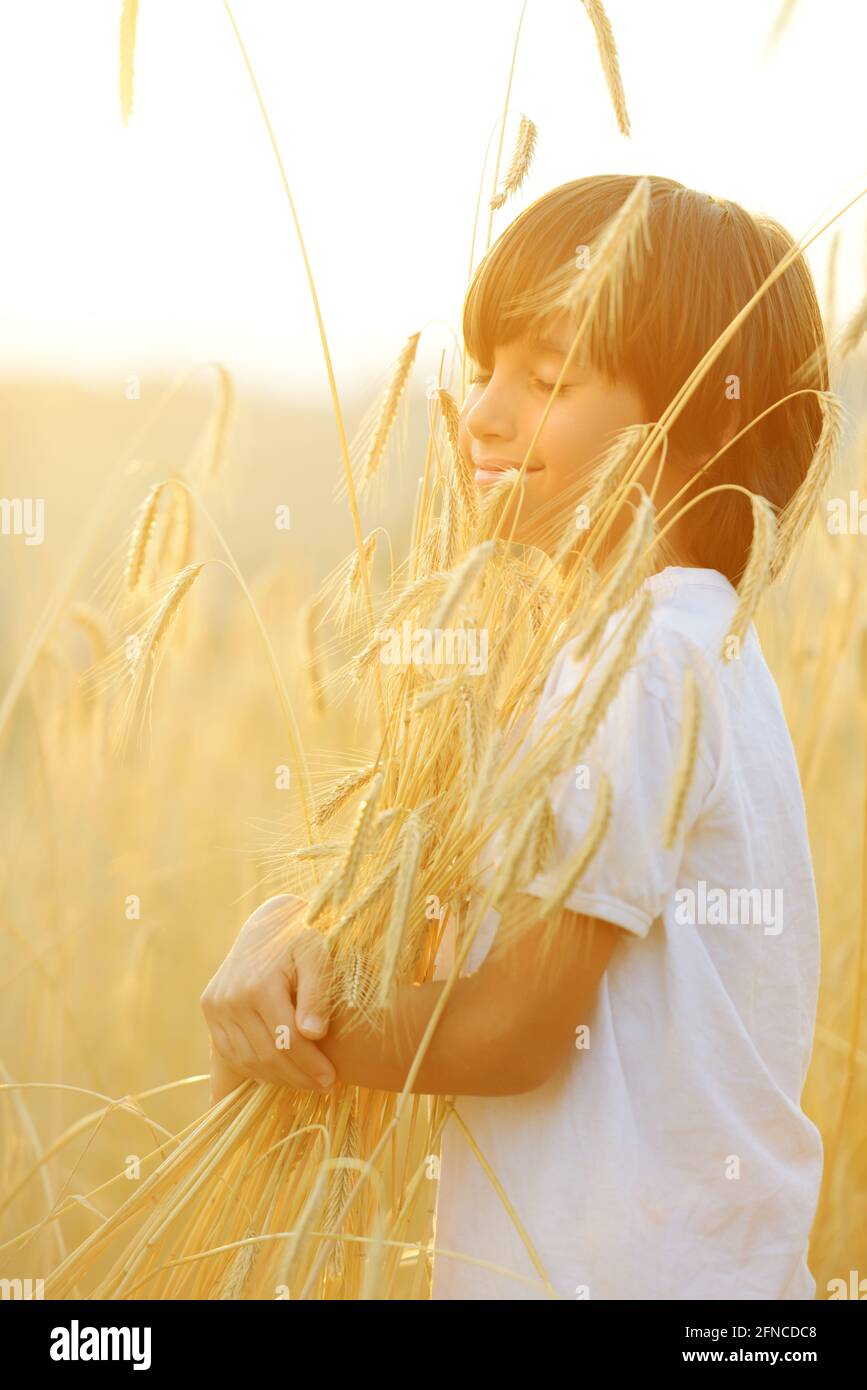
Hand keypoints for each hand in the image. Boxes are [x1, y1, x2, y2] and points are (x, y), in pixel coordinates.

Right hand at [200, 893, 336, 1099]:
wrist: (267, 924)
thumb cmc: (301, 939)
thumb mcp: (318, 956)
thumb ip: (317, 993)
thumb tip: (314, 1033)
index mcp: (258, 984)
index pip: (287, 1040)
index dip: (311, 1065)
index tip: (333, 1079)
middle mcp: (230, 997)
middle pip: (267, 1054)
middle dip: (298, 1076)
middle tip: (325, 1085)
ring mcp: (216, 1005)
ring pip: (247, 1059)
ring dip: (278, 1078)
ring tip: (307, 1081)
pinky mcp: (210, 1010)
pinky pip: (232, 1052)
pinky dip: (256, 1068)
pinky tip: (282, 1070)